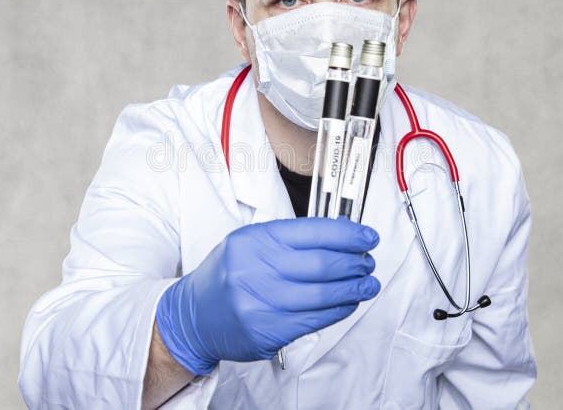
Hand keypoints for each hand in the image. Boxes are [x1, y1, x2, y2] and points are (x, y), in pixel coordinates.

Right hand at [155, 217, 380, 374]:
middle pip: (322, 264)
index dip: (348, 235)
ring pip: (323, 294)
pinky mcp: (267, 332)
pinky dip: (339, 310)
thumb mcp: (250, 243)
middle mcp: (256, 270)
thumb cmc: (228, 275)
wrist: (194, 315)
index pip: (313, 232)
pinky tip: (348, 302)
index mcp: (254, 241)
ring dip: (354, 289)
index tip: (366, 237)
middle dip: (355, 263)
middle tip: (368, 261)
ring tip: (367, 283)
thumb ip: (292, 238)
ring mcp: (261, 303)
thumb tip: (340, 233)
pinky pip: (315, 320)